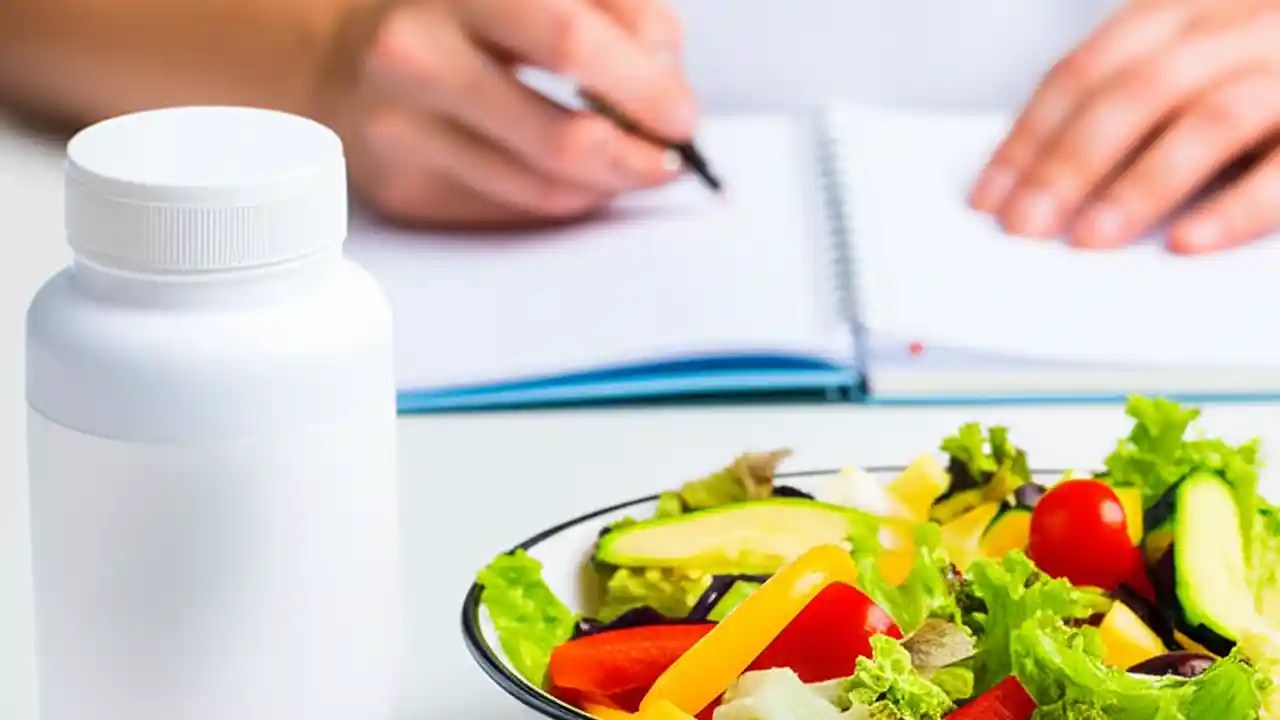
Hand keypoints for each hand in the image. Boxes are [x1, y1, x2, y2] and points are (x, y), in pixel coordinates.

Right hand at [324, 0, 694, 227]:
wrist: (336, 45)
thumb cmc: (455, 7)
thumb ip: (620, 11)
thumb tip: (667, 86)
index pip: (571, 42)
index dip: (644, 89)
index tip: (682, 115)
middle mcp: (417, 55)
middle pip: (559, 137)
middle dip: (634, 157)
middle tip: (667, 158)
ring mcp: (401, 130)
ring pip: (540, 189)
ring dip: (605, 185)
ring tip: (629, 164)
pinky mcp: (399, 188)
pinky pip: (509, 210)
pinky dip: (559, 197)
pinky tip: (573, 176)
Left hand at [969, 0, 1279, 252]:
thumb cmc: (1268, 65)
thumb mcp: (1199, 55)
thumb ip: (1136, 98)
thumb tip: (1044, 176)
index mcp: (1191, 6)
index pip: (1088, 68)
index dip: (1032, 134)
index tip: (992, 196)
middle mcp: (1245, 22)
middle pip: (1137, 90)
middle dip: (1069, 162)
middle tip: (1026, 226)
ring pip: (1209, 116)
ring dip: (1140, 183)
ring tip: (1089, 239)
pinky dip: (1237, 205)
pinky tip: (1189, 242)